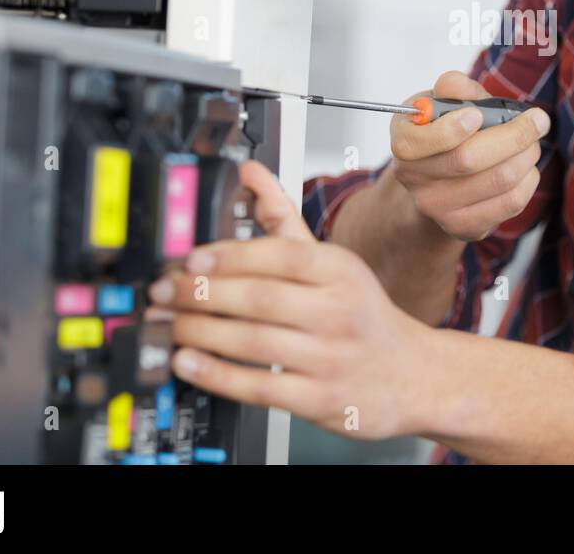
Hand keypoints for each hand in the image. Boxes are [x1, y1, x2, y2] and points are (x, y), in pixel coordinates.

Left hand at [147, 160, 434, 440]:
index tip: (190, 259)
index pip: (283, 256)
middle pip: (260, 298)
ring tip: (166, 324)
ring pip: (253, 342)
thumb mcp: (333, 263)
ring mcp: (329, 358)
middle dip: (201, 295)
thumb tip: (249, 174)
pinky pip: (258, 386)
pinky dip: (216, 374)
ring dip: (199, 332)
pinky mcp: (317, 399)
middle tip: (163, 292)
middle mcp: (338, 312)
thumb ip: (284, 219)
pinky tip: (189, 362)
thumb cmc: (362, 315)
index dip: (231, 256)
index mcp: (340, 271)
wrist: (411, 376)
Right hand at [388, 70, 549, 240]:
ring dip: (526, 155)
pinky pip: (511, 203)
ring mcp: (438, 209)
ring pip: (498, 180)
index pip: (424, 141)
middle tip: (538, 120)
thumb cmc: (443, 131)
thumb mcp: (440, 103)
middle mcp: (414, 180)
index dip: (453, 128)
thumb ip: (452, 88)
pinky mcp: (465, 228)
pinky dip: (529, 180)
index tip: (478, 115)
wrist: (434, 183)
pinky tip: (526, 167)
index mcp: (404, 143)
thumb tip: (460, 87)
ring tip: (532, 142)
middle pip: (469, 160)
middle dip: (514, 135)